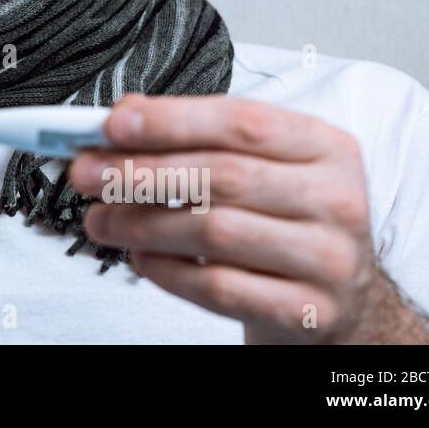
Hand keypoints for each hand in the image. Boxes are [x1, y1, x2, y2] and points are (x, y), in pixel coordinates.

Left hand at [66, 93, 428, 342]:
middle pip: (222, 176)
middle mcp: (335, 198)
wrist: (341, 303)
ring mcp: (328, 258)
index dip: (170, 120)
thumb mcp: (260, 168)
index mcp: (325, 147)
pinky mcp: (310, 312)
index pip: (241, 122)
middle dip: (141, 172)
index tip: (112, 124)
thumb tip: (124, 116)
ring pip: (215, 232)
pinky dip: (169, 271)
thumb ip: (197, 137)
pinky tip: (140, 258)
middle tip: (87, 172)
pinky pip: (221, 288)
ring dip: (142, 224)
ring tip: (100, 219)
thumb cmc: (287, 223)